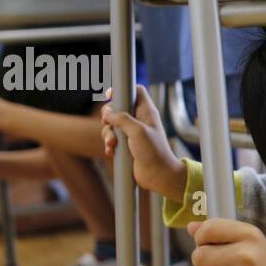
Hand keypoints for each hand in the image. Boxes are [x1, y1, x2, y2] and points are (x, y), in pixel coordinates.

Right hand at [101, 84, 185, 199]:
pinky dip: (108, 144)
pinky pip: (111, 139)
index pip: (136, 91)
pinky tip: (111, 152)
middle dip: (108, 116)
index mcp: (146, 112)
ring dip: (107, 134)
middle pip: (117, 107)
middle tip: (107, 123)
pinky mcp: (126, 145)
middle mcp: (139, 120)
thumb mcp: (138, 131)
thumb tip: (107, 112)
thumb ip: (122, 118)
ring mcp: (132, 133)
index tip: (110, 95)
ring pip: (111, 125)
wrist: (158, 175)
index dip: (123, 90)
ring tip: (112, 144)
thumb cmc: (153, 152)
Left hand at [188, 218, 265, 265]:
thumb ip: (218, 230)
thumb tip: (191, 227)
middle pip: (199, 256)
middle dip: (203, 261)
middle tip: (217, 265)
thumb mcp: (246, 238)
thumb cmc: (258, 259)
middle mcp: (248, 257)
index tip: (207, 243)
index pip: (209, 229)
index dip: (201, 237)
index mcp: (249, 235)